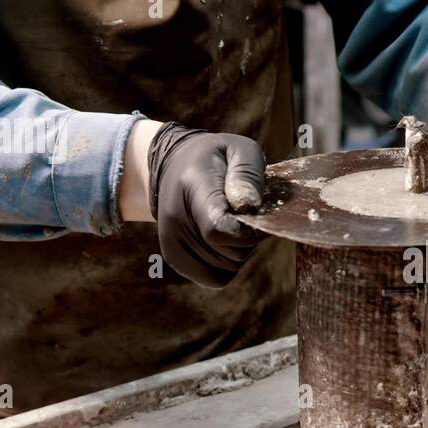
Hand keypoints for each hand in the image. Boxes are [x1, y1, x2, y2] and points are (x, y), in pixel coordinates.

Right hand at [145, 122, 268, 287]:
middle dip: (249, 237)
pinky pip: (217, 278)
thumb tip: (248, 207)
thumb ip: (248, 173)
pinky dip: (228, 264)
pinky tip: (225, 241)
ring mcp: (172, 242)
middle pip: (231, 252)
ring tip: (231, 223)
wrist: (173, 167)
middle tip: (244, 214)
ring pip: (228, 267)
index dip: (248, 231)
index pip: (219, 229)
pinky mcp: (174, 259)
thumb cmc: (215, 159)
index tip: (255, 215)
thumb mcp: (238, 149)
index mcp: (194, 186)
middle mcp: (176, 219)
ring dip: (240, 250)